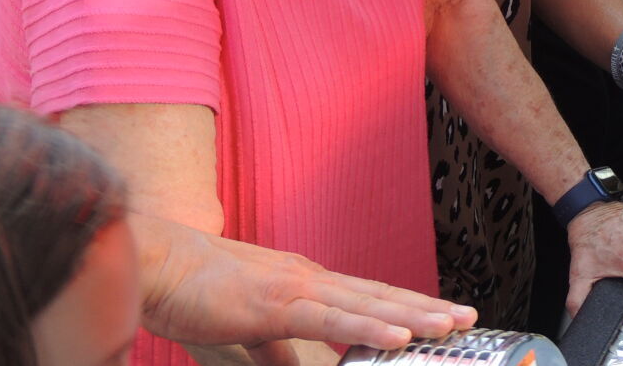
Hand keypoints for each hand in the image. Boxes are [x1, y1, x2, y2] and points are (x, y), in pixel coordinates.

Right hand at [132, 213, 476, 353]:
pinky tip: (399, 335)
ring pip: (367, 303)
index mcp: (302, 285)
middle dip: (426, 308)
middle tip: (470, 318)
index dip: (403, 308)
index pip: (365, 298)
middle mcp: (309, 279)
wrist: (152, 265)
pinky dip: (369, 326)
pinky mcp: (275, 302)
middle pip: (379, 295)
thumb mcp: (241, 340)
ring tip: (453, 324)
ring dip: (413, 315)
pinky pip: (331, 318)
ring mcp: (296, 287)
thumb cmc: (190, 297)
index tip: (439, 319)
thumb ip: (273, 358)